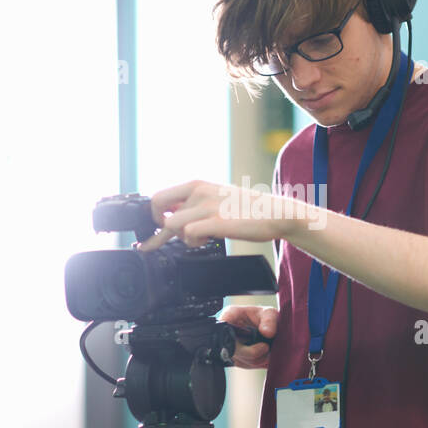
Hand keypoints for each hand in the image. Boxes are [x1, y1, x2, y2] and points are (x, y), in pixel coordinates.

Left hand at [135, 180, 292, 252]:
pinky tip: (204, 241)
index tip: (156, 226)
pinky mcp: (217, 222)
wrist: (274, 213)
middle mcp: (199, 192)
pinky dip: (192, 242)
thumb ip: (193, 203)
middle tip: (164, 237)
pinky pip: (188, 234)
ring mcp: (207, 207)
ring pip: (171, 225)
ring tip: (197, 239)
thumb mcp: (216, 197)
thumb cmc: (246, 209)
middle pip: (157, 208)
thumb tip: (170, 214)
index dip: (153, 213)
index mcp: (197, 185)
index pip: (159, 195)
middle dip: (157, 226)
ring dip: (179, 237)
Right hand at [218, 305, 277, 369]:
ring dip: (258, 357)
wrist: (271, 330)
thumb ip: (269, 320)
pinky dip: (258, 361)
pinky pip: (246, 365)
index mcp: (231, 315)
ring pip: (241, 359)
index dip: (231, 334)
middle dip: (253, 351)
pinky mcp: (236, 359)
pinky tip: (263, 353)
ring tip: (266, 347)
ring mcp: (229, 347)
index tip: (249, 337)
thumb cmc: (266, 317)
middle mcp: (226, 332)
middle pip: (231, 349)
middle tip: (266, 346)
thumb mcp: (270, 313)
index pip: (222, 325)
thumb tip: (267, 333)